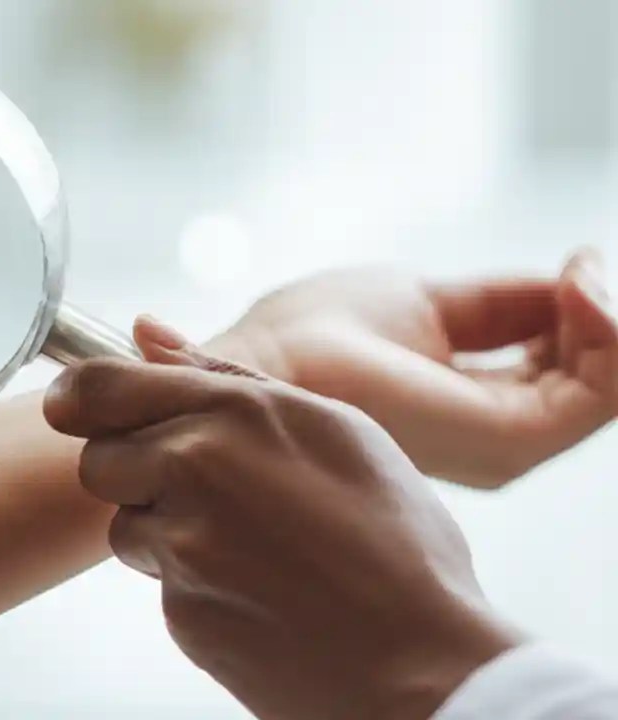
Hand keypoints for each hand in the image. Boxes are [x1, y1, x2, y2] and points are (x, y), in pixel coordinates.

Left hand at [43, 357, 519, 719]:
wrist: (423, 664)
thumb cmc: (395, 542)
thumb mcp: (332, 428)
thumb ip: (224, 378)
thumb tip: (145, 334)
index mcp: (231, 415)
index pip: (97, 387)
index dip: (79, 396)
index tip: (77, 405)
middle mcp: (192, 472)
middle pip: (99, 459)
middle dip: (133, 470)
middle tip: (203, 487)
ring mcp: (181, 548)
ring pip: (127, 527)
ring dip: (166, 531)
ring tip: (251, 545)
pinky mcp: (179, 612)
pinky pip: (162, 584)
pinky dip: (196, 584)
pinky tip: (259, 590)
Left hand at [202, 248, 617, 487]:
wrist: (268, 363)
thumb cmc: (315, 335)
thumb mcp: (427, 301)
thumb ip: (502, 305)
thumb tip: (571, 281)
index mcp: (473, 406)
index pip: (565, 359)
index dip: (581, 304)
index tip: (578, 260)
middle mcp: (496, 436)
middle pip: (596, 371)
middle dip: (606, 309)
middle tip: (584, 262)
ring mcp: (506, 445)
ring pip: (612, 381)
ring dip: (612, 314)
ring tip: (582, 272)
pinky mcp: (511, 441)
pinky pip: (606, 389)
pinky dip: (610, 332)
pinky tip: (580, 286)